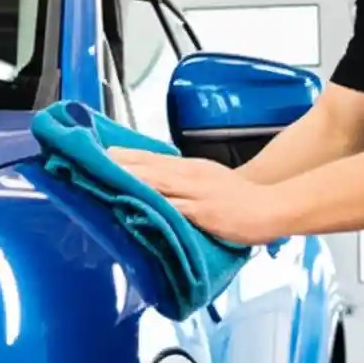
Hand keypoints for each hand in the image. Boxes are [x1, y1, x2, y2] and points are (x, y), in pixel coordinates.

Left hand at [109, 148, 289, 245]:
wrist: (270, 206)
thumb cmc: (240, 198)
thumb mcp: (208, 182)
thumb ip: (183, 183)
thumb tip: (157, 185)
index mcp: (190, 168)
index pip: (152, 157)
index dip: (127, 154)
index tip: (102, 150)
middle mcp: (190, 175)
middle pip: (149, 167)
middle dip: (121, 164)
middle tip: (92, 159)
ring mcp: (195, 193)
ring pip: (157, 182)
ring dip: (132, 179)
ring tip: (107, 175)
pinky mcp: (202, 211)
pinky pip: (173, 208)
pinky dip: (155, 204)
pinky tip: (138, 205)